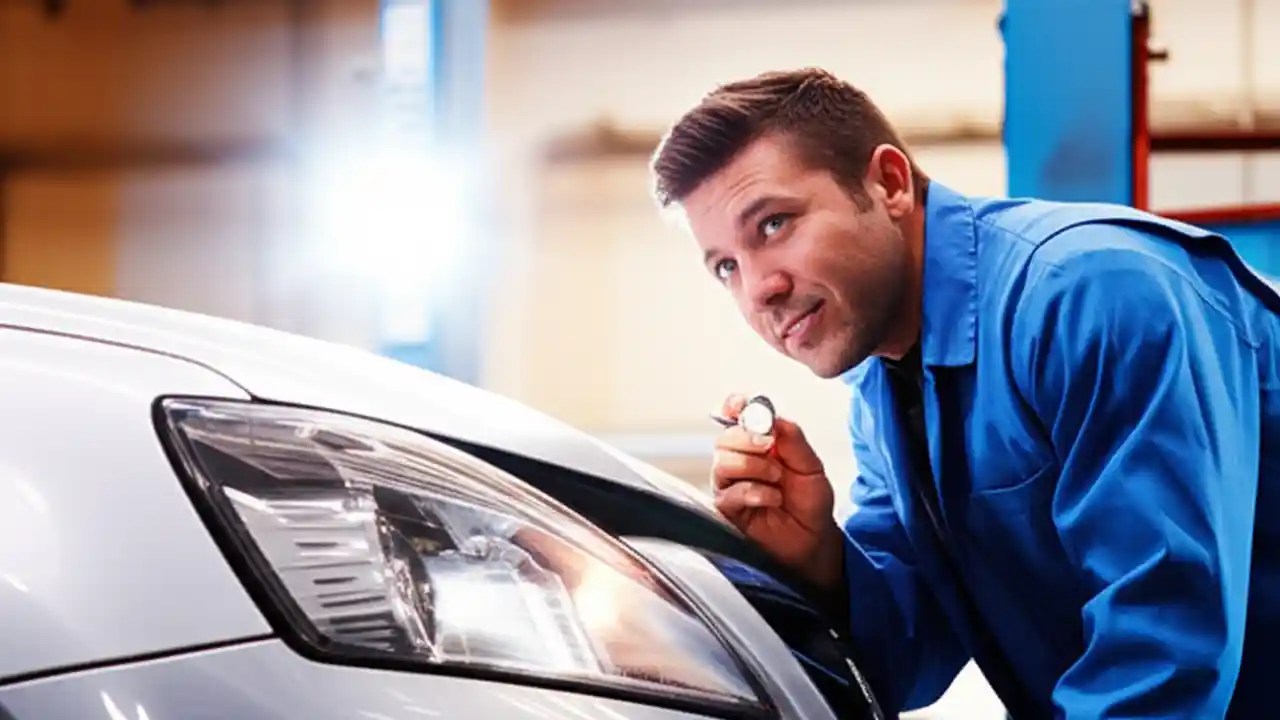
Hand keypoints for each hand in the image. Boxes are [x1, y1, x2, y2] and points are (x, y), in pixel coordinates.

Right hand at [711, 394, 842, 589]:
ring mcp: (731, 485)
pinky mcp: (727, 510)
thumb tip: (774, 417)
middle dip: (747, 439)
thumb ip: (793, 440)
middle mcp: (741, 462)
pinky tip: (772, 498)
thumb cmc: (810, 505)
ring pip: (722, 462)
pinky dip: (754, 491)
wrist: (814, 540)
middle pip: (724, 438)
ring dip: (753, 467)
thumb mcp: (811, 466)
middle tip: (770, 447)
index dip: (734, 407)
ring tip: (777, 479)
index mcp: (759, 445)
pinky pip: (729, 493)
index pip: (736, 418)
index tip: (741, 406)